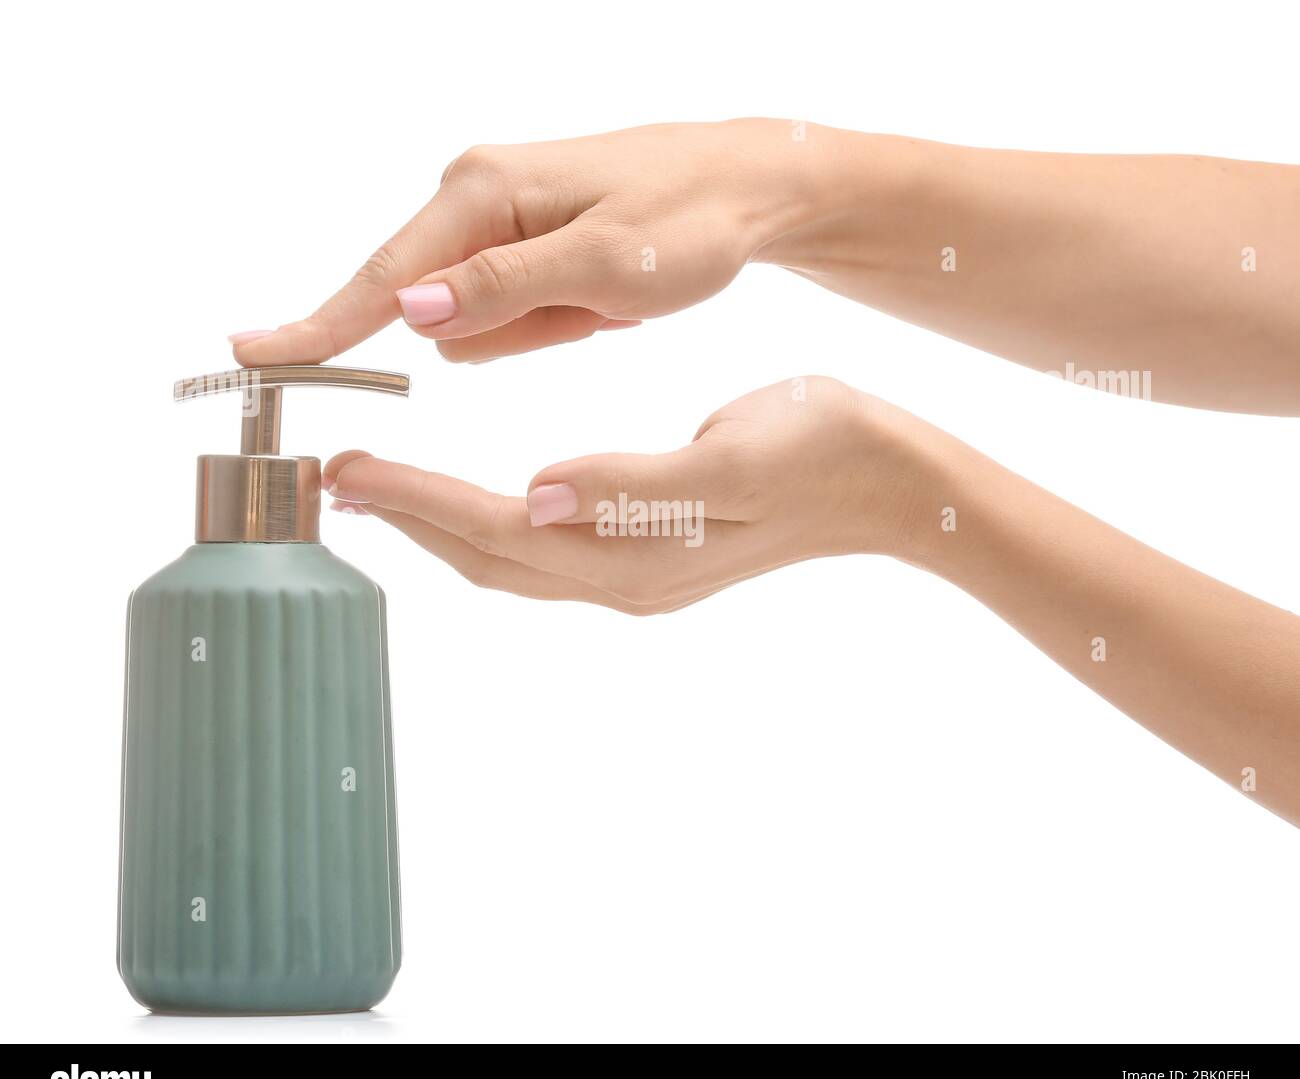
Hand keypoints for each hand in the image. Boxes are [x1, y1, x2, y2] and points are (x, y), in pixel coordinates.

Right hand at [231, 119, 824, 365]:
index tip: (252, 356)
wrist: (751, 192)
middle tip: (597, 302)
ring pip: (484, 320)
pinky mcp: (528, 248)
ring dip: (548, 326)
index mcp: (481, 193)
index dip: (321, 325)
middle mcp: (477, 200)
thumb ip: (503, 291)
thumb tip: (407, 312)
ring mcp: (502, 224)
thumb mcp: (604, 265)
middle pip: (439, 307)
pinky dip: (566, 319)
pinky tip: (612, 292)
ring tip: (615, 291)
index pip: (382, 277)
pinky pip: (519, 313)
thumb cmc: (689, 219)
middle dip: (510, 330)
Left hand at [322, 377, 927, 613]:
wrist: (888, 483)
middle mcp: (623, 581)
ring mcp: (636, 576)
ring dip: (441, 527)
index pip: (500, 531)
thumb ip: (632, 484)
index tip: (349, 471)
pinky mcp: (647, 556)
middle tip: (338, 480)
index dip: (420, 503)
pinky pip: (544, 552)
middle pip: (490, 559)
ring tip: (382, 491)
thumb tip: (537, 490)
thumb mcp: (732, 457)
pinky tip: (475, 500)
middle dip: (409, 521)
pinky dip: (489, 526)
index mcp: (635, 557)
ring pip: (512, 561)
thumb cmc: (819, 451)